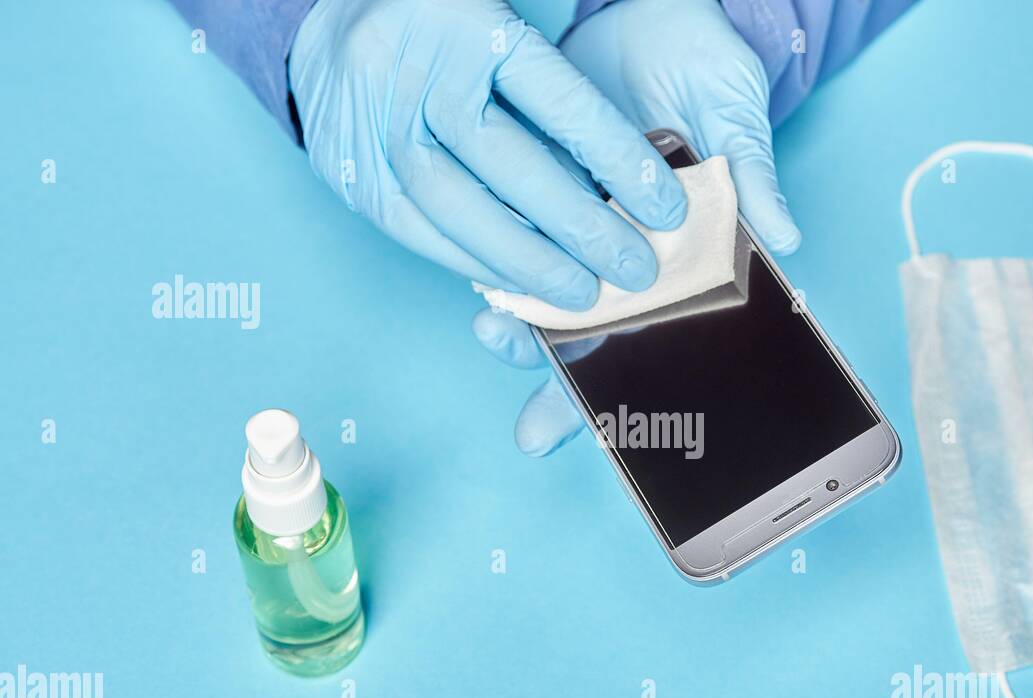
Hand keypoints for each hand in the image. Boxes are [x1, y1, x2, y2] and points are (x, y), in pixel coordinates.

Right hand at [288, 0, 687, 308]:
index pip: (560, 102)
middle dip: (581, 228)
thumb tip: (618, 176)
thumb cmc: (439, 17)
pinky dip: (470, 261)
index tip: (667, 208)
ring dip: (528, 262)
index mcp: (468, 23)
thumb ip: (552, 85)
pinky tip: (517, 286)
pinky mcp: (346, 167)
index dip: (620, 160)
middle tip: (636, 270)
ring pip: (458, 208)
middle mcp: (416, 71)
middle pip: (511, 165)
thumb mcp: (500, 16)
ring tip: (584, 296)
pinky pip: (415, 228)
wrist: (326, 9)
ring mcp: (373, 123)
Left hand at [475, 0, 796, 454]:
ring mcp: (578, 223)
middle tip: (536, 425)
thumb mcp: (735, 112)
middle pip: (596, 334)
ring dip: (522, 329)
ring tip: (495, 337)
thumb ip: (752, 175)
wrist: (647, 6)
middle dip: (562, 385)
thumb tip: (786, 240)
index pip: (662, 333)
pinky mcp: (535, 185)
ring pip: (548, 295)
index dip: (636, 385)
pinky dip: (495, 263)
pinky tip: (478, 286)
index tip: (617, 428)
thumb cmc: (704, 63)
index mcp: (682, 252)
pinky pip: (511, 236)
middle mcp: (627, 251)